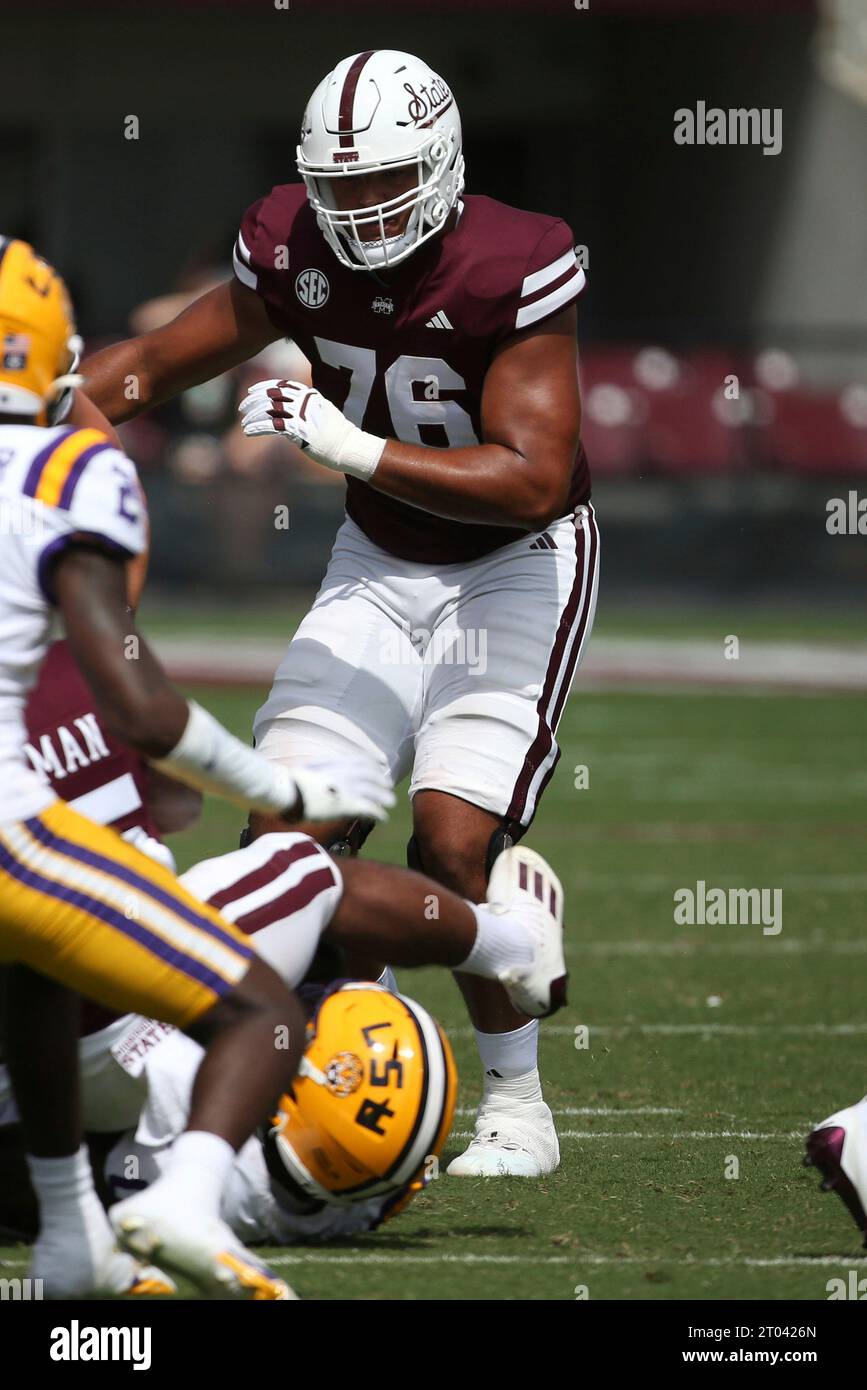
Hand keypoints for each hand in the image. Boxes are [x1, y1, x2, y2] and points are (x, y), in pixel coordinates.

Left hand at [239, 379, 384, 479]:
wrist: (348, 446)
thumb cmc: (337, 433)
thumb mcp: (324, 412)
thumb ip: (309, 406)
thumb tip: (295, 408)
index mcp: (309, 394)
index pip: (282, 384)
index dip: (265, 386)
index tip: (252, 391)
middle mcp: (304, 401)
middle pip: (272, 394)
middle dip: (254, 399)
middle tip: (242, 407)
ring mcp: (300, 414)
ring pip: (268, 409)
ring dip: (253, 415)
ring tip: (244, 422)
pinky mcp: (297, 430)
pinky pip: (271, 425)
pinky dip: (257, 427)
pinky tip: (249, 431)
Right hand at [286, 756, 394, 823]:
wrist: (287, 791)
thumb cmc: (290, 781)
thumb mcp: (307, 768)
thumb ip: (318, 767)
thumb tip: (317, 770)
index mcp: (336, 763)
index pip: (361, 760)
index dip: (372, 765)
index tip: (378, 768)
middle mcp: (345, 773)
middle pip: (370, 775)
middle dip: (381, 780)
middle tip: (388, 785)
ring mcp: (348, 789)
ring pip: (374, 792)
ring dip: (383, 797)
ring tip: (391, 802)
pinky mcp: (348, 805)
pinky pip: (369, 809)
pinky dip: (378, 813)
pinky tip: (383, 818)